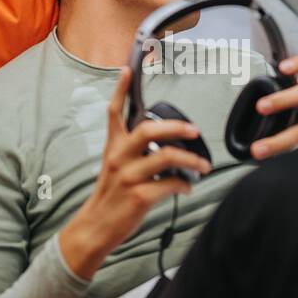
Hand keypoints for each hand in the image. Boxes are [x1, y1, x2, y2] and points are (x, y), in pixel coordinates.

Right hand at [59, 66, 211, 279]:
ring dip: (190, 160)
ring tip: (202, 165)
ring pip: (165, 156)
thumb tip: (164, 146)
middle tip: (193, 130)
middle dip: (175, 127)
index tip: (127, 68)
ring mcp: (128, 177)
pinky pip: (170, 184)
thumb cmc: (110, 199)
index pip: (114, 112)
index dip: (121, 89)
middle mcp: (119, 158)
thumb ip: (134, 153)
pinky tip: (188, 187)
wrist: (96, 228)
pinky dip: (184, 184)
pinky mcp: (139, 196)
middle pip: (148, 130)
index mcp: (113, 148)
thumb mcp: (115, 169)